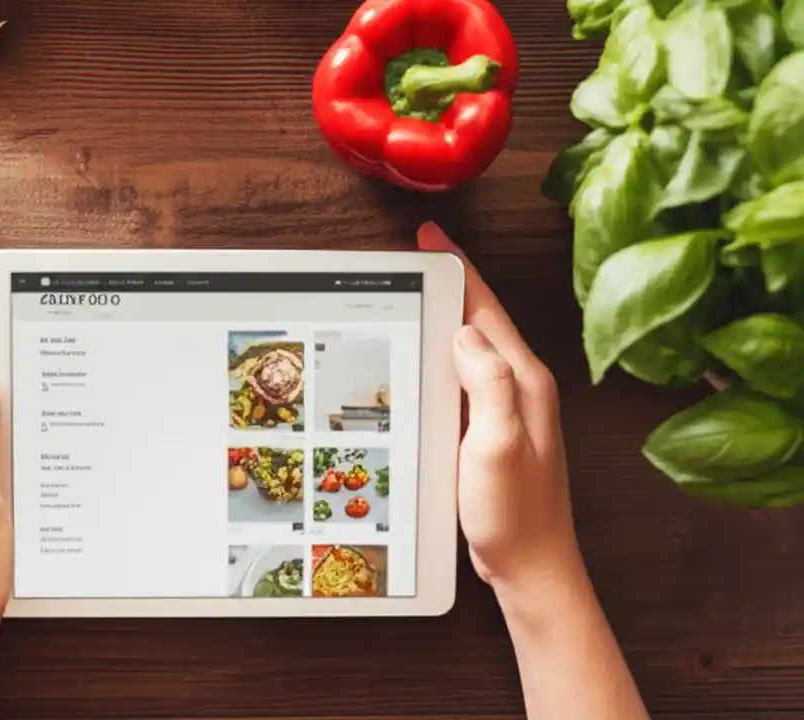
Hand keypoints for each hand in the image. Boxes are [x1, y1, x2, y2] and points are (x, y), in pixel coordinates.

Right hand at [417, 222, 584, 593]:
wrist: (531, 566)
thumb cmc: (515, 513)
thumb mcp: (498, 444)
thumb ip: (487, 383)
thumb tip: (464, 330)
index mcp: (524, 381)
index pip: (485, 308)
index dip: (457, 269)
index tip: (429, 237)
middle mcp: (520, 387)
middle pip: (479, 320)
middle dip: (447, 283)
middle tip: (409, 259)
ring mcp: (508, 409)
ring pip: (471, 347)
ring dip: (443, 318)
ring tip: (409, 296)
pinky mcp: (493, 430)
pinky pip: (464, 378)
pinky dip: (442, 358)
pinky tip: (421, 360)